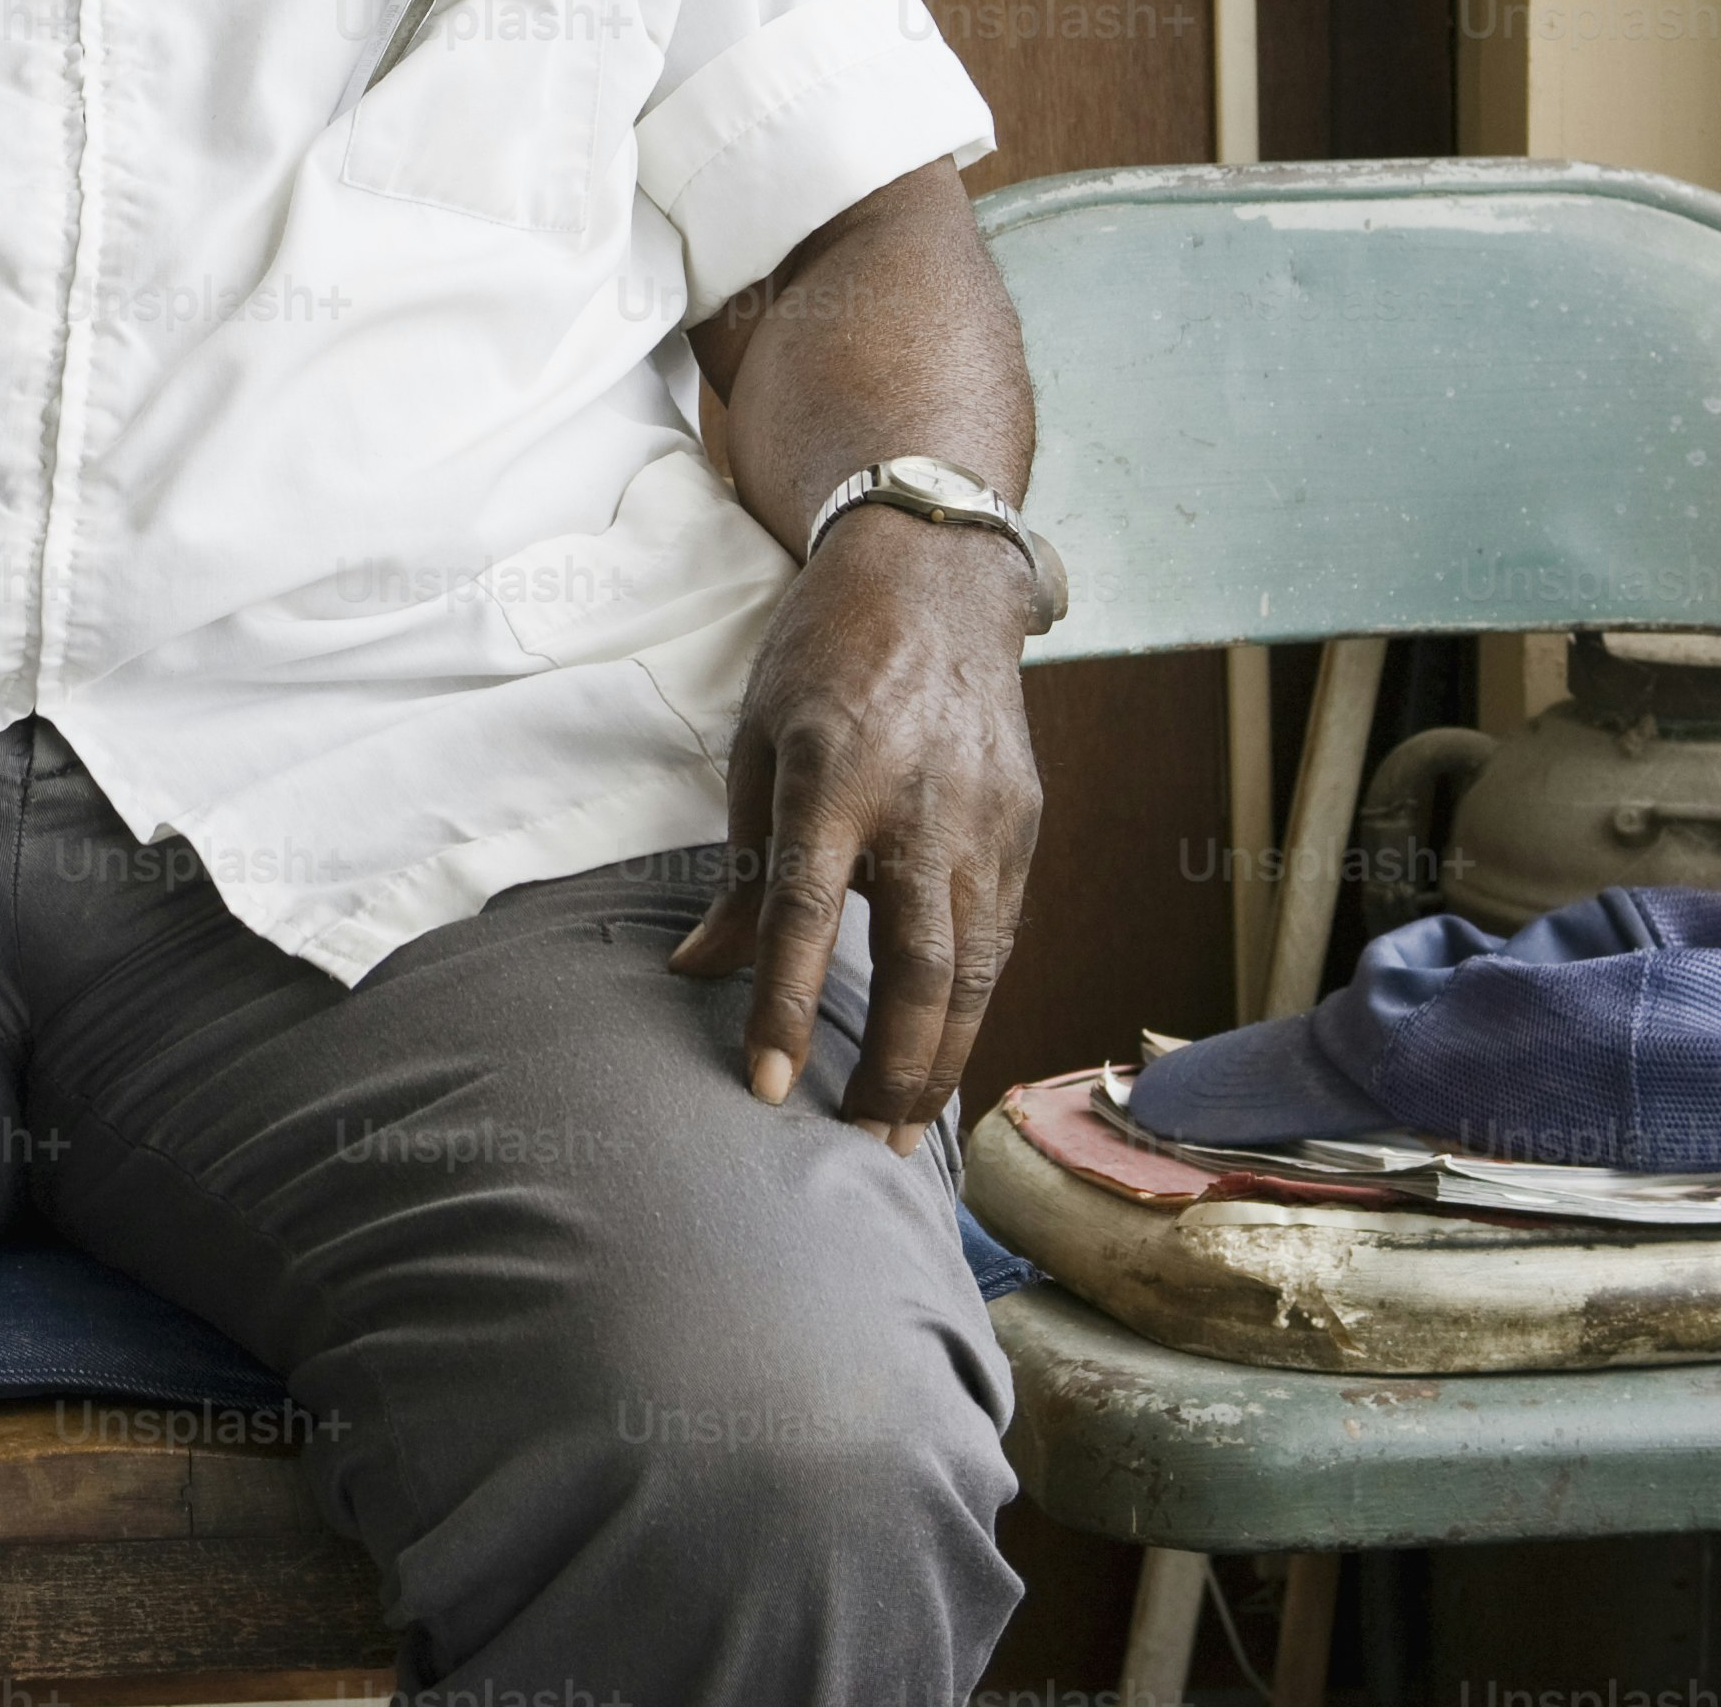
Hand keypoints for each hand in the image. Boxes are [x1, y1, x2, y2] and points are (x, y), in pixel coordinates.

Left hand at [667, 507, 1043, 1140]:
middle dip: (891, 1066)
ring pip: (977, 965)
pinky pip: (1004, 935)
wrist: (935, 574)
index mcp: (835, 773)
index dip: (781, 1005)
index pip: (804, 913)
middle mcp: (923, 803)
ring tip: (901, 1125)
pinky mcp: (1027, 825)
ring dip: (942, 1054)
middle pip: (917, 962)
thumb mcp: (757, 744)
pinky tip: (944, 1048)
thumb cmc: (825, 658)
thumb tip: (694, 973)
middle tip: (858, 1146)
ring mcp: (989, 817)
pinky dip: (974, 1002)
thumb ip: (738, 868)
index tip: (765, 1089)